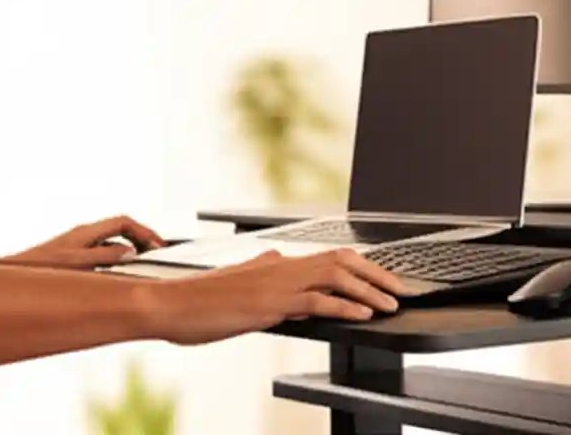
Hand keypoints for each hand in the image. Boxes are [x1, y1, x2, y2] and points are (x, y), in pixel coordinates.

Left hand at [0, 215, 165, 269]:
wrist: (12, 274)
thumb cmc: (38, 268)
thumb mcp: (78, 263)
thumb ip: (106, 256)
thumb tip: (130, 252)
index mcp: (86, 232)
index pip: (124, 222)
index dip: (144, 231)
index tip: (158, 245)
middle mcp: (84, 236)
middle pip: (121, 229)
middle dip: (141, 238)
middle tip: (156, 252)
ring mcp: (78, 245)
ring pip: (112, 241)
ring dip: (129, 249)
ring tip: (142, 262)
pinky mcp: (73, 257)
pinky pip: (103, 252)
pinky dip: (116, 259)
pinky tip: (118, 273)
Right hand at [141, 249, 407, 344]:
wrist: (167, 304)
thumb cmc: (198, 299)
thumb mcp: (237, 280)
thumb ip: (260, 269)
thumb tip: (273, 260)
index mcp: (277, 263)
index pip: (331, 257)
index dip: (363, 266)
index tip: (385, 278)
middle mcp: (282, 267)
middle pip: (343, 261)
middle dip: (378, 274)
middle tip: (402, 289)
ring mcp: (278, 283)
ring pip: (337, 276)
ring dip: (370, 290)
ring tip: (392, 303)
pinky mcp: (271, 303)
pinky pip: (318, 300)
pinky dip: (346, 305)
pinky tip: (364, 314)